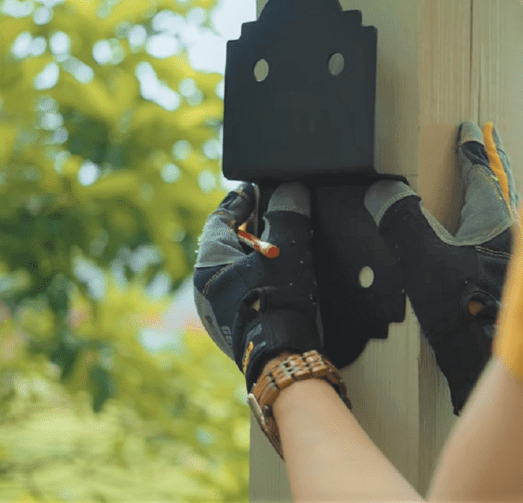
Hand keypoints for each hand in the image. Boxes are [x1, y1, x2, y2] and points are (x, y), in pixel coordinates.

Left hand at [193, 182, 323, 391]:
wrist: (281, 358)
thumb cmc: (279, 300)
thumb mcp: (289, 248)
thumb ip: (289, 214)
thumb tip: (292, 190)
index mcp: (208, 265)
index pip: (219, 220)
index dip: (239, 202)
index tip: (254, 191)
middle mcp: (203, 290)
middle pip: (225, 247)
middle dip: (248, 231)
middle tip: (270, 218)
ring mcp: (215, 315)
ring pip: (232, 273)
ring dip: (253, 259)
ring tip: (279, 250)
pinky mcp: (231, 333)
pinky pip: (240, 296)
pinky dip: (256, 282)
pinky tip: (277, 284)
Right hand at [364, 122, 518, 414]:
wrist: (492, 364)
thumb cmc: (463, 308)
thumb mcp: (422, 256)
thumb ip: (400, 216)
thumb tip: (383, 189)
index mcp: (496, 219)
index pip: (483, 172)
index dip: (473, 149)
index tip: (471, 130)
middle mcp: (516, 234)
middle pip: (507, 189)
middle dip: (499, 167)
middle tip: (493, 146)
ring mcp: (519, 260)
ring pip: (512, 214)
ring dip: (502, 195)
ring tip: (493, 184)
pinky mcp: (515, 283)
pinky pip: (510, 239)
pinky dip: (501, 225)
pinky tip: (493, 237)